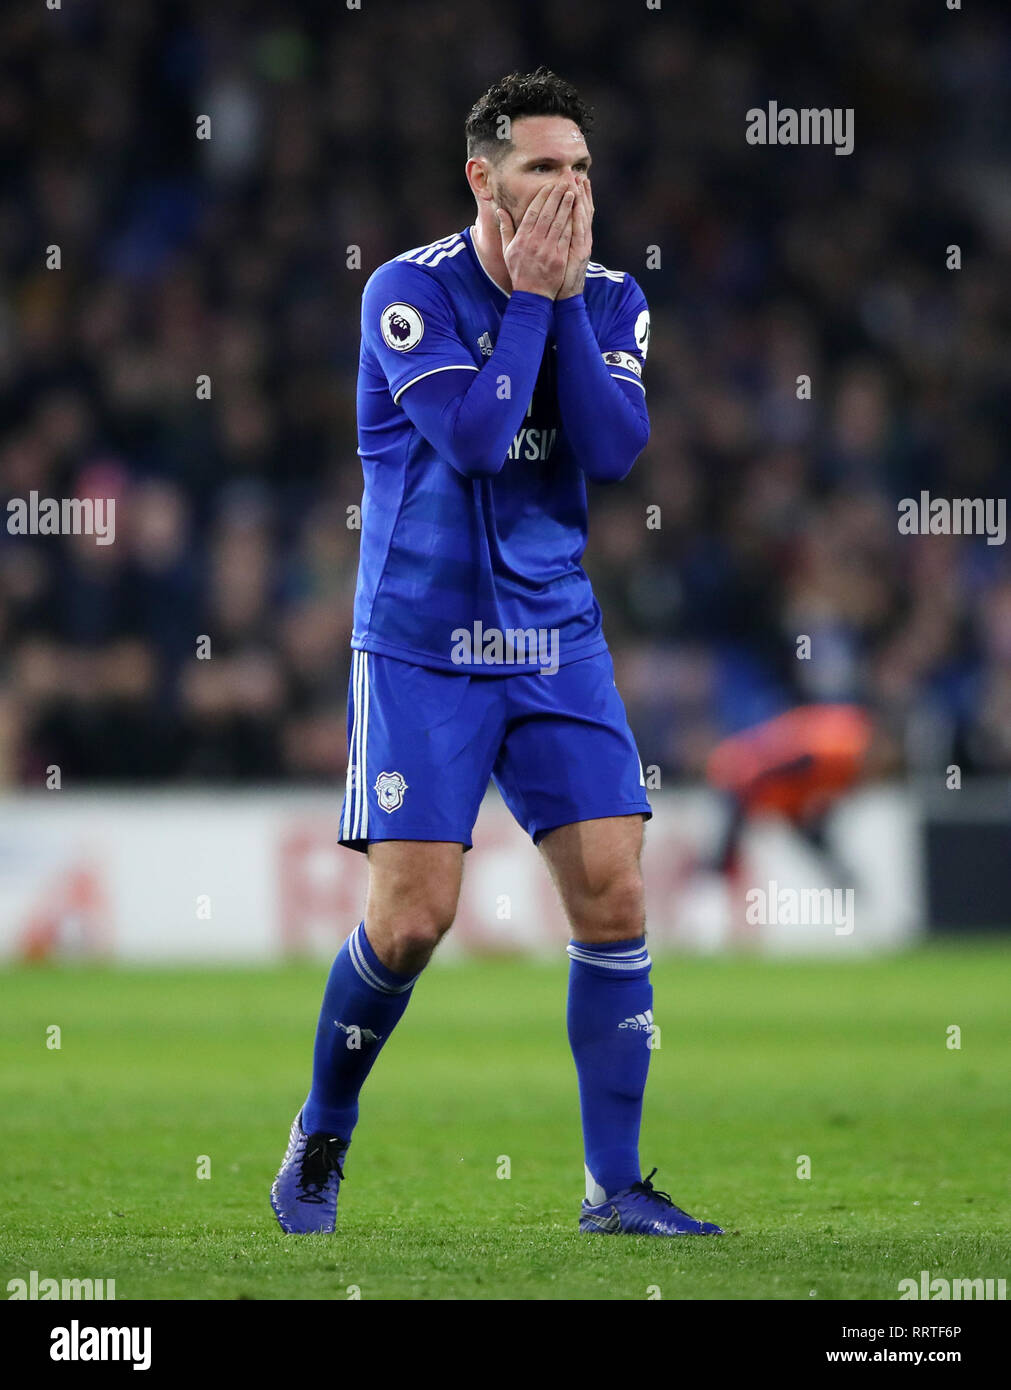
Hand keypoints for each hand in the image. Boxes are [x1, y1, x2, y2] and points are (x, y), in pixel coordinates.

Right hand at [496, 182, 574, 299]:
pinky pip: (566, 237)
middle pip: (546, 214)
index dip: (542, 197)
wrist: (532, 294)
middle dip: (556, 197)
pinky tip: (576, 212)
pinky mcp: (559, 258)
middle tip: (564, 183)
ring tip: (572, 193)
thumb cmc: (519, 271)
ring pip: (558, 223)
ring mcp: (548, 250)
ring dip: (566, 206)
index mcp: (522, 239)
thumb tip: (500, 210)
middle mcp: (534, 243)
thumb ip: (505, 229)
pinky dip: (571, 223)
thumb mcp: (508, 251)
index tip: (549, 186)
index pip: (532, 212)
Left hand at [557, 177, 591, 299]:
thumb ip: (550, 238)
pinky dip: (579, 216)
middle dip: (579, 191)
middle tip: (576, 174)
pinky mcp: (581, 251)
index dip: (575, 195)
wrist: (564, 296)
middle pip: (582, 210)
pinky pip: (580, 230)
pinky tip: (577, 204)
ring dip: (581, 199)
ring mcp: (582, 244)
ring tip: (579, 183)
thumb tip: (543, 225)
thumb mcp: (554, 254)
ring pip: (583, 217)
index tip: (571, 179)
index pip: (575, 211)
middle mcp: (581, 238)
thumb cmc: (555, 276)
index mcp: (573, 237)